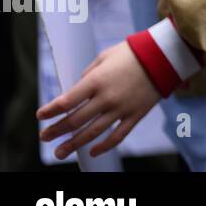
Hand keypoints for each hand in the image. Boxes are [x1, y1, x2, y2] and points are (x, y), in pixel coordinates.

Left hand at [37, 40, 159, 158]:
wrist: (164, 56)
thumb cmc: (132, 53)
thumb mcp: (104, 57)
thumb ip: (88, 74)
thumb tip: (75, 90)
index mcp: (96, 81)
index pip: (66, 101)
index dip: (50, 111)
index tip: (41, 115)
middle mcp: (106, 97)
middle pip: (75, 120)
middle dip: (56, 130)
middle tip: (44, 136)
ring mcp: (122, 108)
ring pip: (93, 133)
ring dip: (73, 144)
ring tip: (60, 152)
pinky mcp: (136, 115)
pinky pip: (118, 136)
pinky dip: (104, 146)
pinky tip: (93, 152)